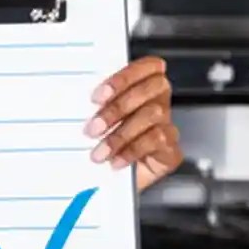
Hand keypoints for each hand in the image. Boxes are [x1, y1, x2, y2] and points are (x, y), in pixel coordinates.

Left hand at [84, 55, 182, 191]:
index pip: (148, 66)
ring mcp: (167, 124)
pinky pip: (157, 141)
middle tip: (92, 128)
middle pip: (150, 90)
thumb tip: (77, 100)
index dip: (124, 77)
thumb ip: (95, 105)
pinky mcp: (171, 149)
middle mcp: (158, 101)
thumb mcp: (95, 120)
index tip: (97, 96)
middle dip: (117, 108)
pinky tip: (115, 161)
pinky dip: (132, 151)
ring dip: (120, 135)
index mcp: (142, 86)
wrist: (110, 181)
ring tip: (99, 152)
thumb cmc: (100, 143)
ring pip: (152, 116)